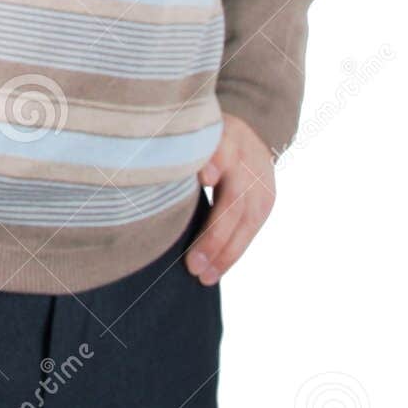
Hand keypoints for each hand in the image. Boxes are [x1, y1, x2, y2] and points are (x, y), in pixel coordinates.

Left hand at [184, 112, 275, 284]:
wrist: (244, 135)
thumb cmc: (198, 140)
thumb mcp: (186, 135)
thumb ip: (173, 153)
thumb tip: (139, 178)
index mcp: (221, 132)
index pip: (222, 144)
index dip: (215, 160)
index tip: (204, 177)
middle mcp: (244, 151)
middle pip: (234, 194)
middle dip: (214, 233)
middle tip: (192, 264)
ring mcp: (260, 176)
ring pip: (246, 218)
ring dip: (224, 252)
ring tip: (203, 276)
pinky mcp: (267, 196)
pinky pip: (252, 229)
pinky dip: (233, 252)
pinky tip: (216, 270)